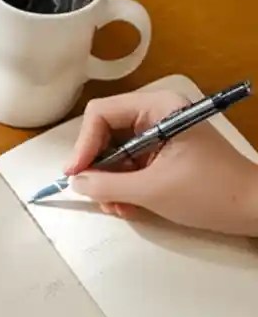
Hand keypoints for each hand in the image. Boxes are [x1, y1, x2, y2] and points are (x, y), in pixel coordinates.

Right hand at [66, 91, 257, 235]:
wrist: (254, 208)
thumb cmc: (211, 192)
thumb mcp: (152, 190)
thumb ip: (107, 185)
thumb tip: (76, 181)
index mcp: (159, 108)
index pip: (101, 114)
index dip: (83, 144)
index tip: (76, 174)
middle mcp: (157, 114)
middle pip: (105, 133)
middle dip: (97, 166)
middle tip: (95, 194)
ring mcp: (161, 134)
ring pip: (114, 152)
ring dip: (109, 181)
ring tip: (116, 206)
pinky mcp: (164, 153)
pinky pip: (129, 164)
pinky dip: (123, 185)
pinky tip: (128, 205)